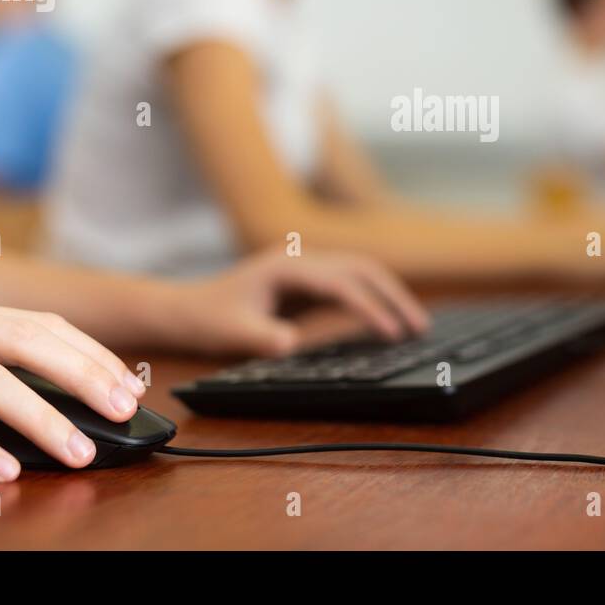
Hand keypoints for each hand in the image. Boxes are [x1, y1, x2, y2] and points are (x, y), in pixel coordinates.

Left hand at [165, 251, 430, 355]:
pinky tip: (388, 320)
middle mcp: (300, 259)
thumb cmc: (206, 319)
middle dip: (394, 296)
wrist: (184, 309)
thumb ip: (261, 337)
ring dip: (390, 294)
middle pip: (362, 268)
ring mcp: (305, 267)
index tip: (392, 333)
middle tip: (420, 328)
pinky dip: (374, 298)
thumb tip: (290, 344)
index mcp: (286, 266)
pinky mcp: (307, 282)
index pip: (342, 284)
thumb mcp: (232, 334)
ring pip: (361, 271)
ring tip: (414, 325)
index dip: (370, 308)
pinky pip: (350, 284)